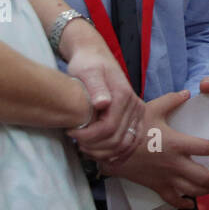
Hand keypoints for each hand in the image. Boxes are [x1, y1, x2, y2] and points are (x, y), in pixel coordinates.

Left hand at [64, 39, 145, 163]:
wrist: (95, 57)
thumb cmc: (88, 63)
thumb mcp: (88, 71)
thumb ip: (96, 86)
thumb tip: (102, 104)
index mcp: (123, 95)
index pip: (108, 128)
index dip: (88, 136)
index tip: (71, 132)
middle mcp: (135, 105)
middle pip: (117, 140)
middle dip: (94, 146)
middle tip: (76, 142)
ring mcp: (136, 112)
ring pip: (124, 145)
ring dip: (104, 152)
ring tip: (85, 147)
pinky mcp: (134, 117)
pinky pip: (129, 142)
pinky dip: (116, 152)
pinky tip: (100, 153)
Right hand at [101, 90, 208, 208]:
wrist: (111, 147)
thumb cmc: (133, 126)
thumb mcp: (154, 108)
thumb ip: (173, 100)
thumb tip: (188, 92)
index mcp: (177, 143)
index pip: (206, 147)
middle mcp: (175, 164)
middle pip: (206, 177)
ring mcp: (166, 178)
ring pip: (194, 190)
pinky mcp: (157, 186)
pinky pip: (174, 200)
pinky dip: (184, 203)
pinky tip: (191, 203)